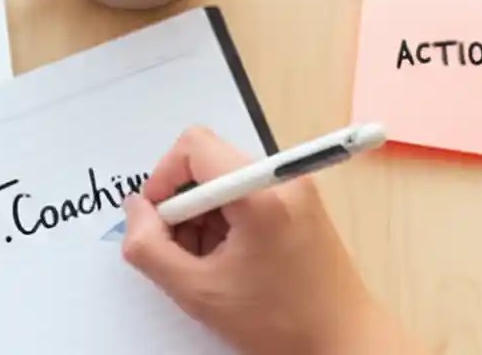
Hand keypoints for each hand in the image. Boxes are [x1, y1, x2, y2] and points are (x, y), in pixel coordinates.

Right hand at [121, 127, 425, 354]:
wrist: (346, 343)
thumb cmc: (283, 323)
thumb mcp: (199, 292)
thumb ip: (150, 248)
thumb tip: (135, 211)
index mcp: (260, 194)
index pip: (194, 146)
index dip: (163, 178)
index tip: (158, 218)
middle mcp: (282, 179)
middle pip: (207, 162)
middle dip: (183, 205)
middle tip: (182, 251)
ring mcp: (295, 189)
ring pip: (224, 179)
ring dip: (203, 216)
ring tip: (209, 263)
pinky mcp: (300, 202)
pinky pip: (246, 194)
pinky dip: (226, 221)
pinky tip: (229, 261)